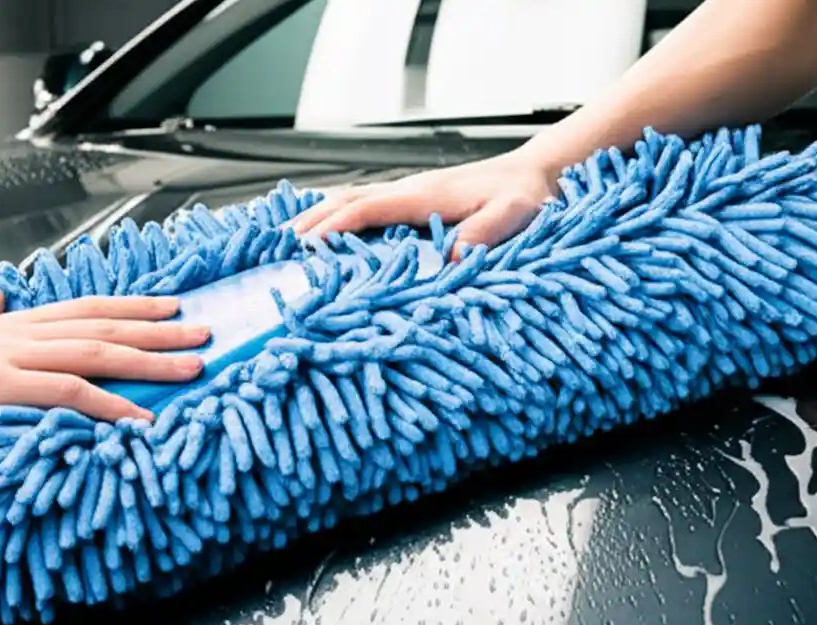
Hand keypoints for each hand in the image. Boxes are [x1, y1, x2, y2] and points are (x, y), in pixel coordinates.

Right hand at [0, 290, 208, 458]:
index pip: (85, 308)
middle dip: (160, 330)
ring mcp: (12, 358)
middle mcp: (19, 332)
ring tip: (194, 369)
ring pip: (97, 353)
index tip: (172, 308)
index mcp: (11, 324)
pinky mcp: (2, 389)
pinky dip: (112, 406)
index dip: (132, 307)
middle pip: (104, 325)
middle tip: (204, 333)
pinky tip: (144, 418)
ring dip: (151, 362)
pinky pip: (70, 395)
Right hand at [288, 149, 559, 259]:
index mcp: (424, 196)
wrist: (537, 173)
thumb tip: (450, 260)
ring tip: (289, 235)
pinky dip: (339, 211)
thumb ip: (481, 235)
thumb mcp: (512, 217)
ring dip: (319, 215)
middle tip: (279, 243)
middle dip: (311, 220)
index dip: (333, 227)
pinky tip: (328, 223)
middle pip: (347, 201)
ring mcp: (410, 193)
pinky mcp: (416, 199)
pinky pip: (367, 203)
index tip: (305, 244)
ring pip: (352, 199)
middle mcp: (410, 190)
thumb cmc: (526, 196)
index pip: (366, 209)